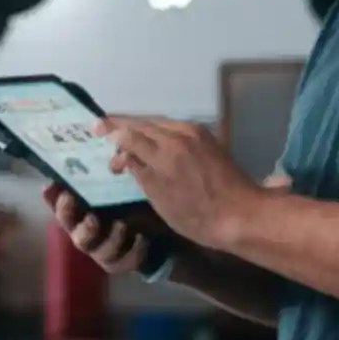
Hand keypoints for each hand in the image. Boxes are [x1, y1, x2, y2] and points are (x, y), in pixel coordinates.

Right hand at [42, 183, 151, 274]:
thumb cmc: (126, 200)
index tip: (67, 194)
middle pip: (77, 236)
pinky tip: (141, 238)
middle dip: (83, 228)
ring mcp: (105, 252)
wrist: (155, 228)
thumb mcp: (114, 185)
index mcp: (81, 215)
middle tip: (92, 218)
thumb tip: (90, 144)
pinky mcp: (124, 262)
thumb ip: (99, 172)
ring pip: (101, 252)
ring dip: (110, 239)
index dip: (61, 206)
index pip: (63, 212)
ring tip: (122, 226)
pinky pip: (126, 260)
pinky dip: (133, 250)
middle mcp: (89, 235)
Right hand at [97, 114, 258, 249]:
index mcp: (165, 152)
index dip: (110, 130)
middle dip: (123, 128)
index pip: (130, 133)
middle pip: (143, 123)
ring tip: (127, 143)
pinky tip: (153, 144)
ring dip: (141, 130)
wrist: (243, 215)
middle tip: (106, 136)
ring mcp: (195, 133)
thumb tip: (123, 152)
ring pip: (159, 123)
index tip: (94, 128)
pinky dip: (158, 132)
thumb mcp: (161, 199)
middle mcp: (179, 134)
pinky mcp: (206, 137)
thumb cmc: (198, 216)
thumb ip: (140, 170)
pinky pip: (174, 127)